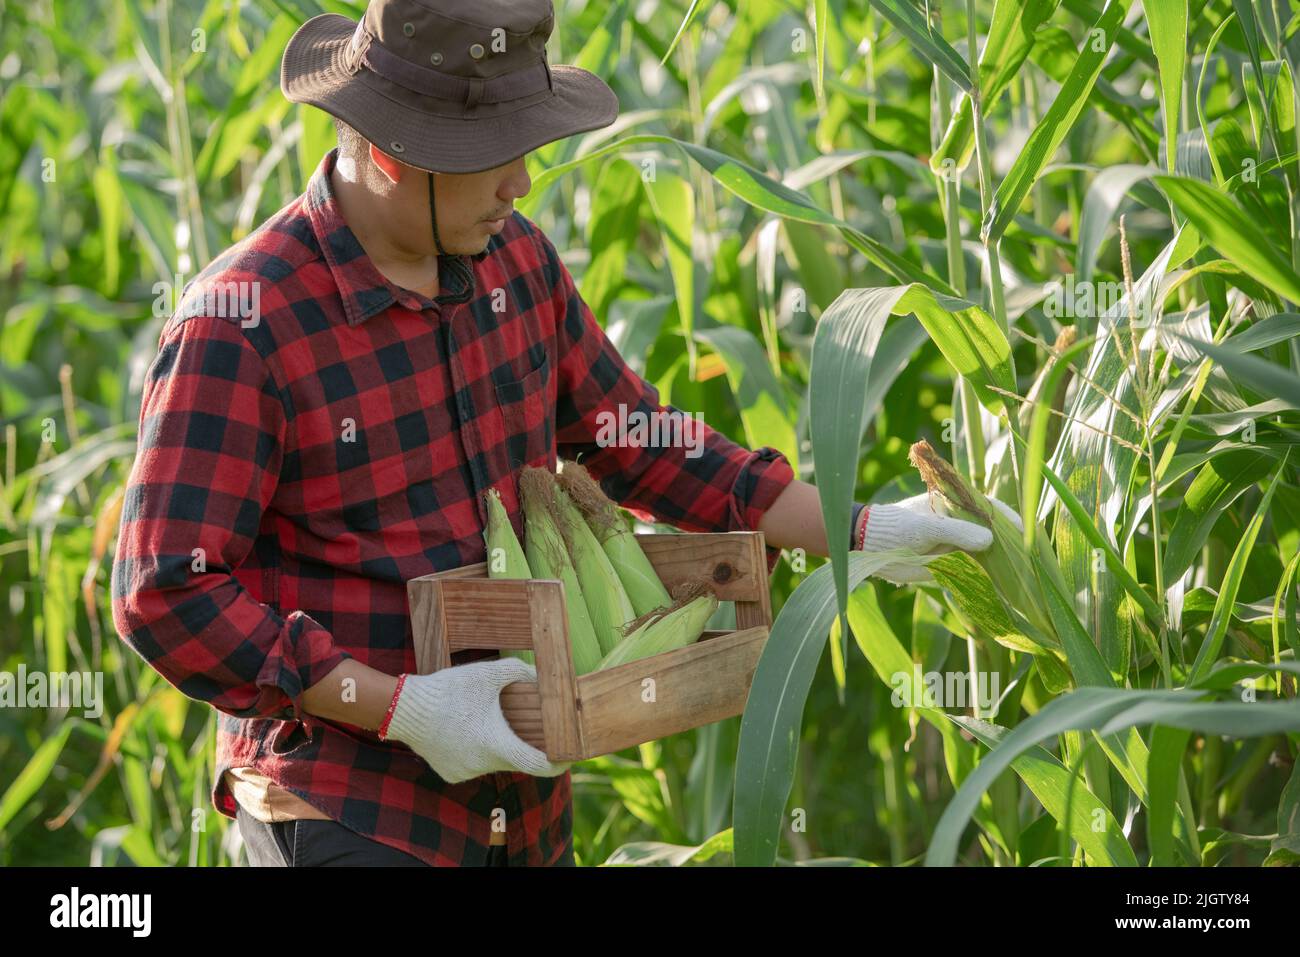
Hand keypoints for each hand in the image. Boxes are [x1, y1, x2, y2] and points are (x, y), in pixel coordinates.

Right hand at [381, 657, 569, 783]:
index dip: (559, 763)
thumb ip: (518, 671)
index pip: (539, 765)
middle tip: (526, 727)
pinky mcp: (451, 774)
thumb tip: (541, 675)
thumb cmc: (449, 690)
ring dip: (495, 746)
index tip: (568, 757)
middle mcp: (483, 764)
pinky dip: (475, 751)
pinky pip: (473, 764)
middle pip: (515, 760)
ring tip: (483, 721)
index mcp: (497, 744)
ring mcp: (466, 772)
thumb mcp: (487, 674)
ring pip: (493, 761)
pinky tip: (465, 732)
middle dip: (523, 745)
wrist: (404, 708)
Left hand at [858, 492, 1022, 584]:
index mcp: (957, 505)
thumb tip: (990, 540)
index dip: (1009, 520)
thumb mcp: (927, 528)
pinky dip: (988, 576)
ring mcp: (957, 544)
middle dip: (1010, 545)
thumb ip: (956, 532)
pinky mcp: (950, 563)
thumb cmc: (898, 528)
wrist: (872, 547)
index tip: (1025, 533)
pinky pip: (974, 570)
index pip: (991, 509)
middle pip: (993, 533)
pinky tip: (1003, 586)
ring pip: (986, 553)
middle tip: (1030, 561)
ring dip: (1002, 564)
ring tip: (1023, 577)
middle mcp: (961, 524)